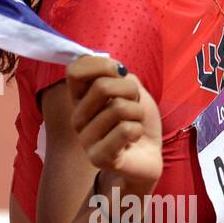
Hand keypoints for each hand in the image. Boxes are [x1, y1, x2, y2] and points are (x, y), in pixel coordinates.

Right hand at [65, 56, 162, 190]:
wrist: (148, 155)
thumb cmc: (136, 120)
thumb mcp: (130, 89)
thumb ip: (118, 75)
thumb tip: (115, 69)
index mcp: (79, 99)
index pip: (75, 70)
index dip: (102, 65)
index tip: (120, 73)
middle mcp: (77, 118)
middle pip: (101, 86)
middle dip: (130, 91)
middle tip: (133, 105)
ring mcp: (85, 139)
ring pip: (119, 108)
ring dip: (137, 114)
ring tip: (133, 124)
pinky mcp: (98, 157)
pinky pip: (126, 130)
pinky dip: (138, 130)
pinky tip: (133, 140)